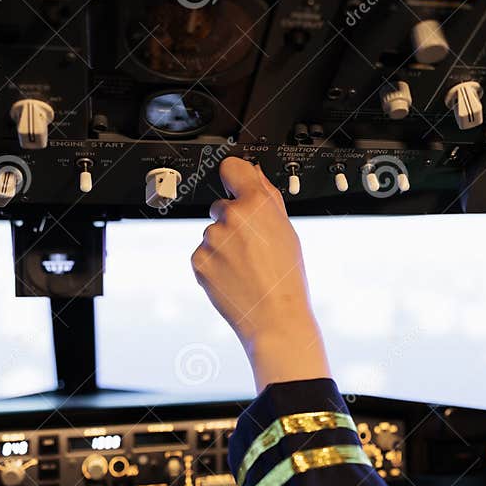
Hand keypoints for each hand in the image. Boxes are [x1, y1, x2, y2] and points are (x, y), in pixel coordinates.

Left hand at [191, 157, 330, 391]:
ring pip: (213, 232)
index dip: (234, 175)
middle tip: (253, 247)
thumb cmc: (286, 278)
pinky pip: (203, 254)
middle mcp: (231, 217)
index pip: (232, 168)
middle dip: (233, 221)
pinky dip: (214, 263)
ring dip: (224, 245)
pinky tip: (233, 276)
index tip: (235, 182)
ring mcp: (212, 240)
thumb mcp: (287, 231)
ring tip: (246, 266)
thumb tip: (254, 173)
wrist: (274, 318)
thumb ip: (268, 197)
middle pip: (222, 205)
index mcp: (256, 204)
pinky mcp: (198, 260)